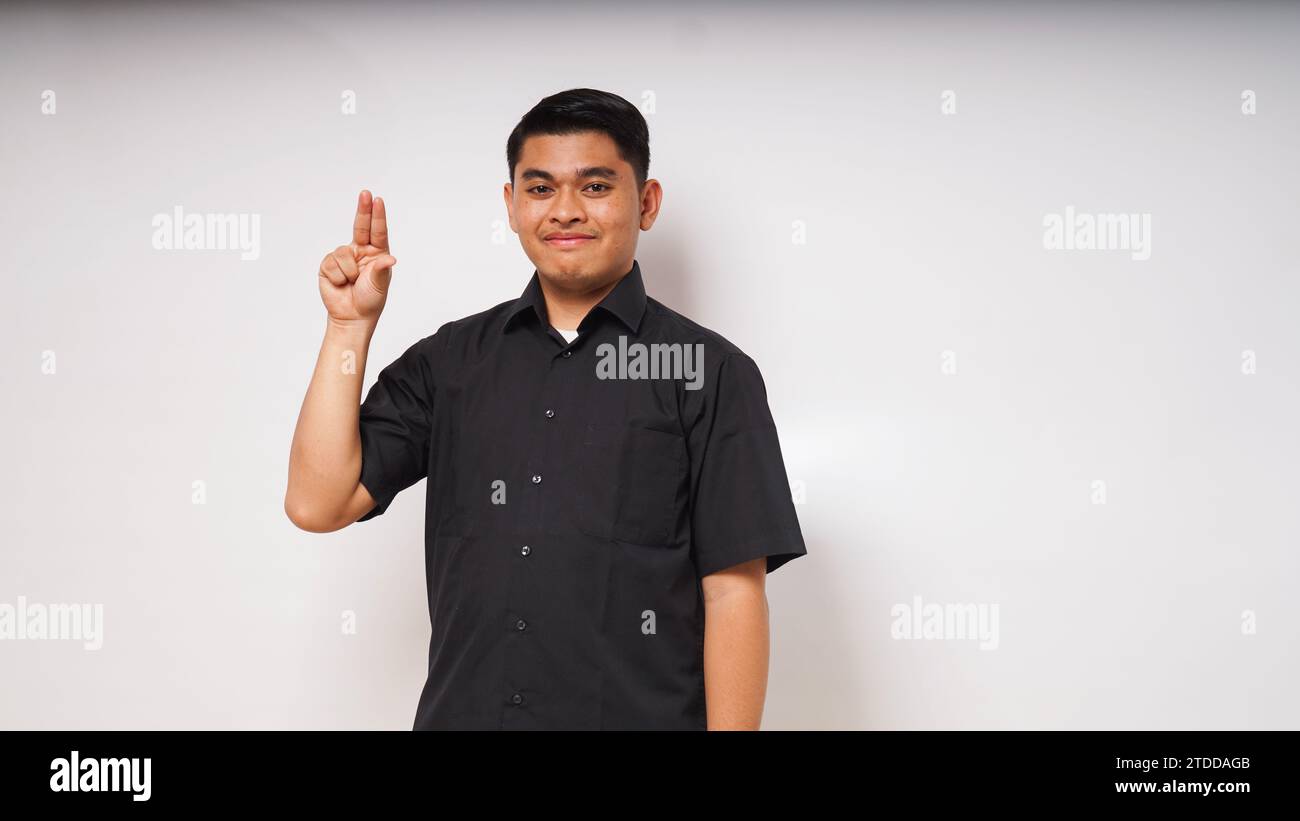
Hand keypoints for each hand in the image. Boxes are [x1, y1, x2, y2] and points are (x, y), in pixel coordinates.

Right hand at [318, 189, 396, 324]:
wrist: (351, 317)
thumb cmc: (370, 301)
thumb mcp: (379, 285)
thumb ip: (381, 270)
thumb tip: (390, 259)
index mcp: (377, 254)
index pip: (378, 231)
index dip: (377, 215)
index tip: (377, 200)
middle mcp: (361, 251)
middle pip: (361, 227)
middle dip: (363, 210)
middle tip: (365, 193)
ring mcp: (344, 257)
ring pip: (342, 252)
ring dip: (348, 271)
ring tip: (351, 283)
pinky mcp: (329, 265)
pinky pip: (331, 263)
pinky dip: (337, 276)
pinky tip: (340, 284)